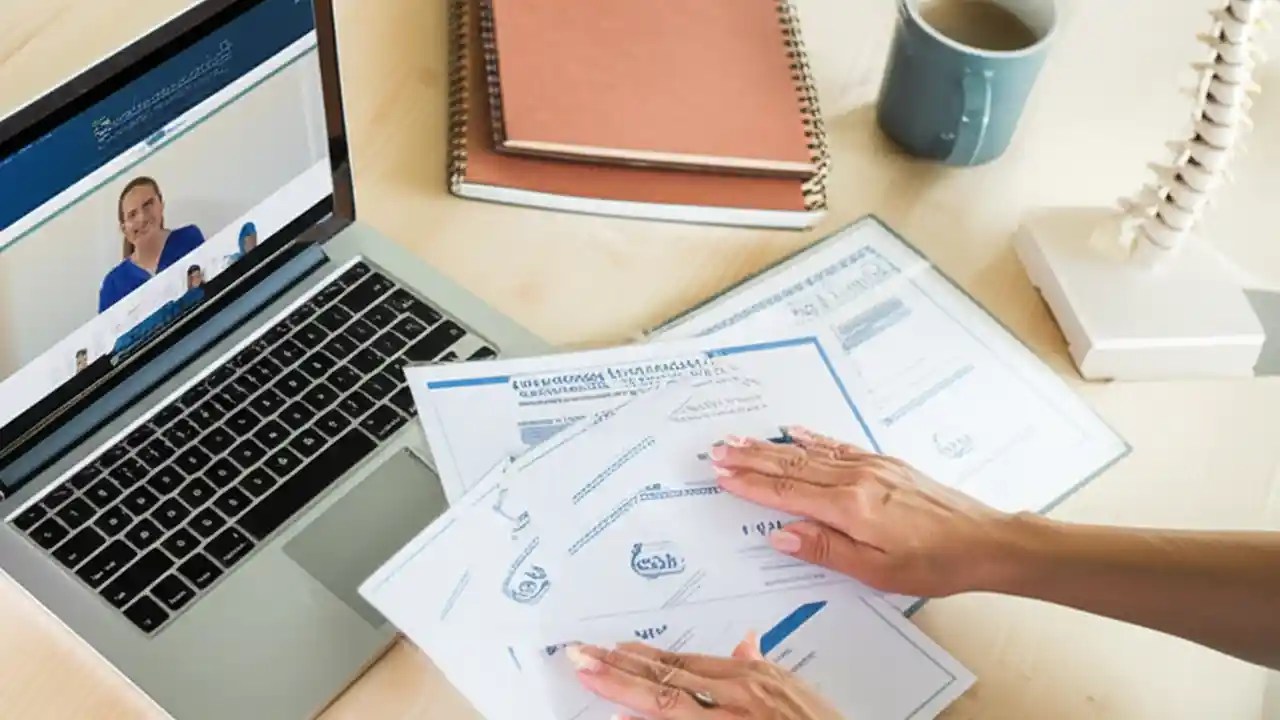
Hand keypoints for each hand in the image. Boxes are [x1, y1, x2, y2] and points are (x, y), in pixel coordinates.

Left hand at [568, 632, 842, 719]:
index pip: (683, 663)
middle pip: (666, 679)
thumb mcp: (792, 690)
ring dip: (623, 690)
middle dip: (618, 668)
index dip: (643, 658)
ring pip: (668, 704)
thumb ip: (761, 666)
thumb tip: (746, 641)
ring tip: (588, 676)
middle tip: (578, 655)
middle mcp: (738, 694)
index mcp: (750, 676)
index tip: (609, 650)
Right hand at [710, 428, 1016, 597]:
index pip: (787, 493)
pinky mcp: (885, 465)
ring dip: (771, 446)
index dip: (750, 484)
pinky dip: (812, 437)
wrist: (985, 542)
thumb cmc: (935, 564)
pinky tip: (794, 431)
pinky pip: (838, 446)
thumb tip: (780, 533)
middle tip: (716, 450)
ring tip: (740, 439)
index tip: (721, 474)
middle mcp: (856, 479)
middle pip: (791, 465)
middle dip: (750, 458)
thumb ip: (824, 549)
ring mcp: (871, 467)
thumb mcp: (876, 571)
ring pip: (810, 452)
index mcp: (850, 508)